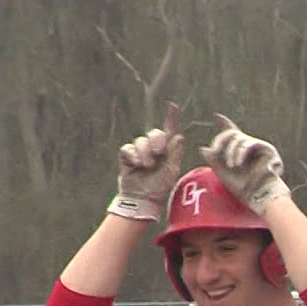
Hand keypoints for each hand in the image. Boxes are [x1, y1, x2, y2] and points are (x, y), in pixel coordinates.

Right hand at [107, 103, 185, 221]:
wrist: (143, 198)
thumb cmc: (159, 187)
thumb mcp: (171, 171)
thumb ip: (175, 154)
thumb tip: (179, 136)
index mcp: (167, 150)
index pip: (170, 131)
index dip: (171, 118)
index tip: (172, 106)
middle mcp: (154, 148)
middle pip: (155, 133)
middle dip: (156, 141)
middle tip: (159, 153)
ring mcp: (140, 151)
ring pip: (141, 141)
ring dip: (145, 153)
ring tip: (146, 166)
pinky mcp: (127, 156)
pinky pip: (128, 148)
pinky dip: (133, 156)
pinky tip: (136, 165)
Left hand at [199, 114, 290, 214]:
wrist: (259, 196)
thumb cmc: (243, 188)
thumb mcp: (223, 174)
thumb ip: (213, 160)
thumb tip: (202, 148)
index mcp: (238, 152)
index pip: (230, 133)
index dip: (225, 124)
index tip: (217, 116)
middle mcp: (248, 147)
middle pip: (232, 134)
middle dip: (220, 141)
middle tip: (214, 151)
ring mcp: (258, 147)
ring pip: (239, 139)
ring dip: (232, 152)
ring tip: (233, 166)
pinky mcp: (268, 150)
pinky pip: (250, 144)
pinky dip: (242, 153)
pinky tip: (239, 164)